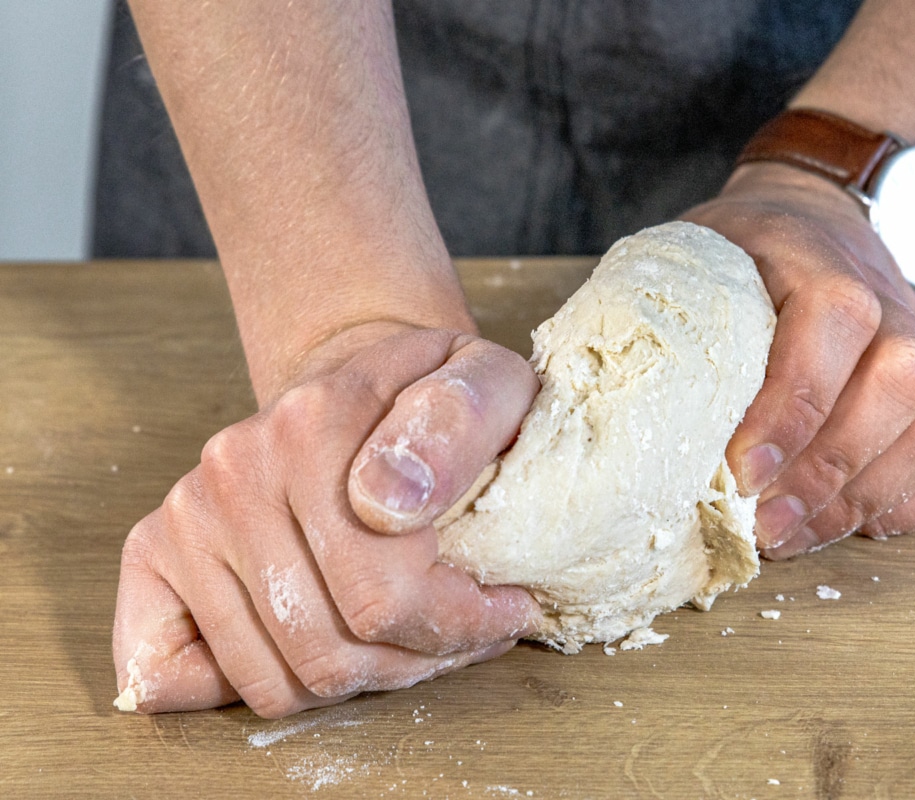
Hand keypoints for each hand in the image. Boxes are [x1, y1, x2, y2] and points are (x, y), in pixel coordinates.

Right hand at [113, 323, 540, 716]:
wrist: (364, 386)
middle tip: (461, 633)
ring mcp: (188, 511)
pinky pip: (174, 676)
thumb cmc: (437, 401)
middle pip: (330, 653)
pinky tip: (319, 653)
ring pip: (276, 680)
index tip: (506, 608)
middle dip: (415, 662)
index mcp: (317, 421)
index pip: (385, 598)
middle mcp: (236, 466)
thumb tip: (387, 500)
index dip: (461, 626)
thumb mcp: (488, 383)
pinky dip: (250, 687)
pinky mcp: (153, 549)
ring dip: (354, 681)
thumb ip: (457, 422)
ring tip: (406, 638)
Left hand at [683, 162, 914, 558]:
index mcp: (821, 260)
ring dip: (861, 499)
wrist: (822, 223)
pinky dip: (907, 506)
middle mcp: (891, 308)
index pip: (835, 320)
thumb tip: (569, 399)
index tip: (739, 469)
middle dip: (826, 470)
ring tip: (788, 535)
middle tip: (759, 523)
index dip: (793, 403)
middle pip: (900, 386)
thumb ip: (650, 315)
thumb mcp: (690, 259)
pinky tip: (843, 520)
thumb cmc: (740, 257)